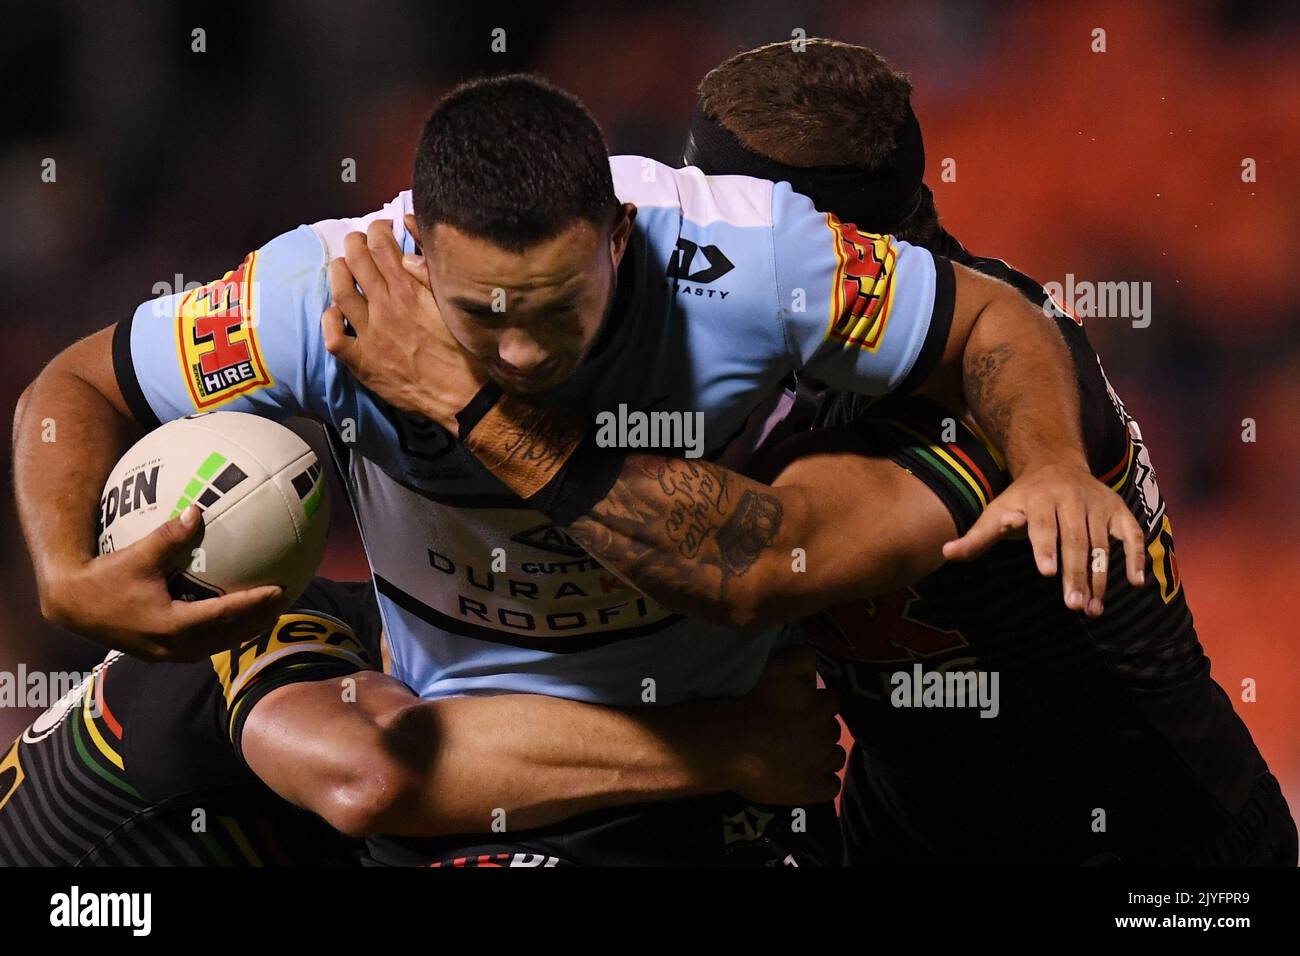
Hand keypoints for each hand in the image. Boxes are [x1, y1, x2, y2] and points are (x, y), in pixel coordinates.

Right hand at [43, 505, 286, 661]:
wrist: (71, 606)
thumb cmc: (103, 578)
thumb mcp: (137, 554)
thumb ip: (169, 535)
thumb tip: (197, 510)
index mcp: (171, 624)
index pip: (223, 614)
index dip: (254, 604)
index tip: (280, 591)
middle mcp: (172, 645)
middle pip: (228, 636)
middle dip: (258, 620)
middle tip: (286, 603)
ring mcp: (166, 653)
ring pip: (217, 646)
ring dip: (244, 631)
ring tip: (270, 616)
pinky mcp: (160, 653)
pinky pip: (202, 646)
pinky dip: (223, 634)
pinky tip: (236, 621)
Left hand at [321, 219, 487, 433]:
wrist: (462, 395)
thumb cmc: (464, 349)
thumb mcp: (453, 304)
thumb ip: (429, 273)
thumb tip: (407, 250)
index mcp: (409, 290)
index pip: (381, 244)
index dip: (378, 230)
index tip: (382, 230)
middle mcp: (385, 307)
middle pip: (356, 260)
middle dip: (354, 243)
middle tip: (359, 243)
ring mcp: (370, 335)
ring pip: (339, 291)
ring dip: (338, 272)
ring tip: (343, 268)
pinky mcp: (362, 362)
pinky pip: (333, 337)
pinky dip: (329, 320)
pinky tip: (335, 313)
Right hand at [723, 646, 845, 804]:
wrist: (726, 744)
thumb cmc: (750, 702)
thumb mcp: (777, 665)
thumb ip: (804, 658)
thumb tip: (816, 668)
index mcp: (822, 706)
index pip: (831, 701)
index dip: (815, 701)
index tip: (797, 705)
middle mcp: (827, 735)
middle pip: (832, 729)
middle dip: (818, 728)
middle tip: (792, 730)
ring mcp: (820, 765)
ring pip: (835, 757)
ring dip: (822, 754)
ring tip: (797, 754)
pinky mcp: (811, 791)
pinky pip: (830, 787)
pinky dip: (822, 782)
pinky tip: (804, 777)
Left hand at [941, 461, 1146, 616]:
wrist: (1055, 461)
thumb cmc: (1022, 497)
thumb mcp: (997, 510)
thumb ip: (977, 536)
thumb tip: (946, 553)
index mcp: (1038, 500)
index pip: (1042, 527)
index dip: (1045, 548)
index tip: (1046, 572)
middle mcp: (1070, 500)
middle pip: (1074, 541)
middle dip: (1075, 573)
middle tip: (1073, 606)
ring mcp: (1097, 505)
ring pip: (1101, 545)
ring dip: (1101, 578)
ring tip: (1093, 609)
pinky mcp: (1118, 510)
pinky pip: (1132, 534)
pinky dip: (1136, 557)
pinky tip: (1137, 583)